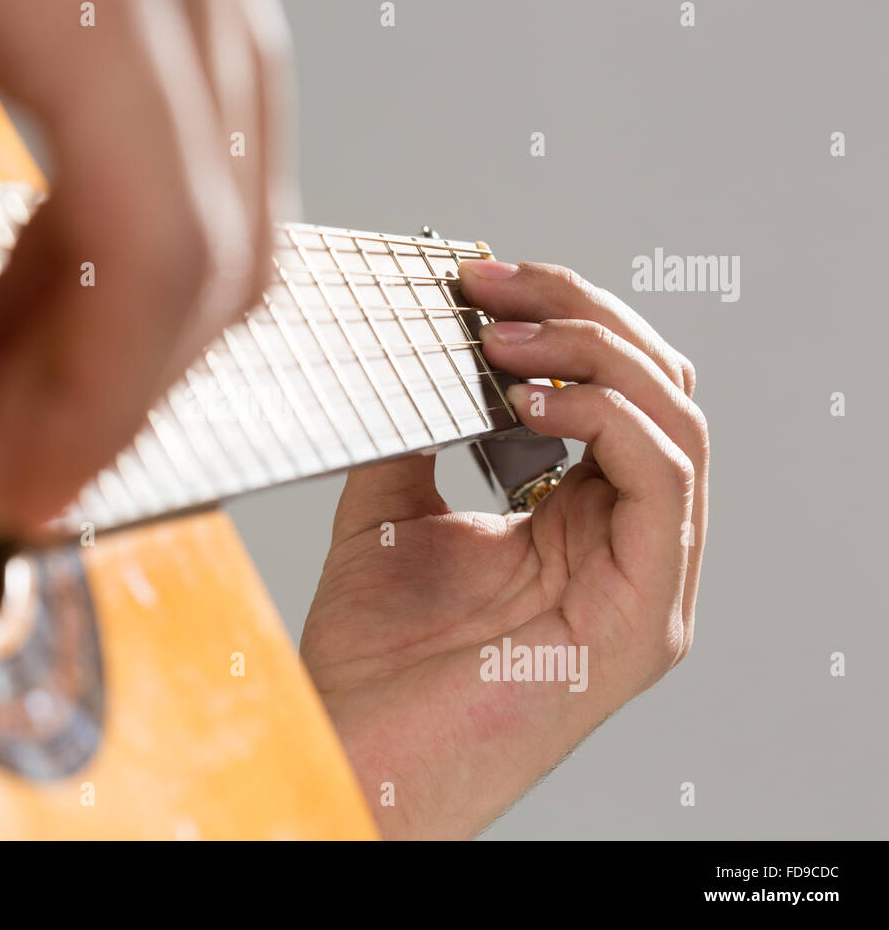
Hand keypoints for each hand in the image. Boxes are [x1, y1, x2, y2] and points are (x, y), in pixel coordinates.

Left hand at [301, 260, 707, 838]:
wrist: (354, 752)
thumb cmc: (374, 661)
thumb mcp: (394, 515)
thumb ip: (420, 438)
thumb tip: (419, 354)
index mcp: (584, 528)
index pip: (619, 391)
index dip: (563, 320)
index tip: (483, 279)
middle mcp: (631, 551)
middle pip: (660, 391)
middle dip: (582, 317)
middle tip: (497, 285)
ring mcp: (649, 586)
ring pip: (677, 421)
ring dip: (593, 355)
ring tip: (505, 336)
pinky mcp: (646, 617)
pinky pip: (664, 480)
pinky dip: (605, 416)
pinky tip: (529, 398)